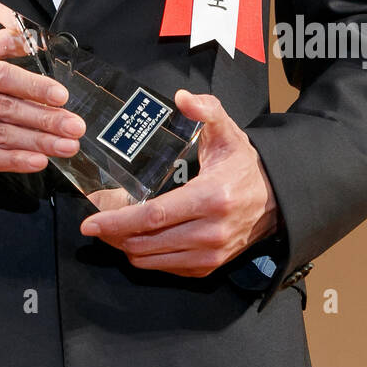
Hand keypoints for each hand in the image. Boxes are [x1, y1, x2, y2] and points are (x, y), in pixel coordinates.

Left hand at [78, 89, 279, 275]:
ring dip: (126, 247)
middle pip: (147, 243)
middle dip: (113, 235)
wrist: (276, 198)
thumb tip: (182, 97)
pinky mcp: (209, 267)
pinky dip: (146, 257)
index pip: (154, 216)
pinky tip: (137, 238)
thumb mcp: (227, 131)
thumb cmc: (243, 164)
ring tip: (111, 230)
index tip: (90, 223)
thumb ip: (206, 110)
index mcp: (211, 198)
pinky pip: (167, 268)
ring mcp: (210, 254)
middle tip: (94, 222)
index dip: (117, 221)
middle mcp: (210, 232)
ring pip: (152, 260)